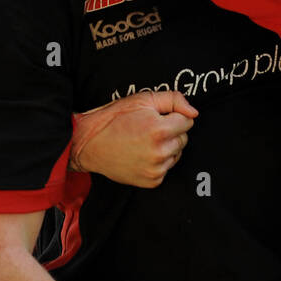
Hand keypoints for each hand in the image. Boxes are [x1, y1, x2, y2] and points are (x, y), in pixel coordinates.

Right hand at [70, 91, 197, 187]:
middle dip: (171, 132)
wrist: (87, 144)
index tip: (156, 117)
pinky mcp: (152, 181)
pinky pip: (166, 168)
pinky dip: (158, 161)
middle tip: (147, 129)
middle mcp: (160, 152)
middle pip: (184, 138)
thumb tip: (193, 113)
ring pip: (176, 153)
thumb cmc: (113, 119)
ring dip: (166, 147)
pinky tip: (141, 154)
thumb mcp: (142, 99)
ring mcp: (156, 169)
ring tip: (143, 142)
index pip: (187, 121)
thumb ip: (173, 100)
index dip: (173, 116)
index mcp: (160, 130)